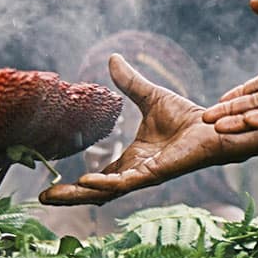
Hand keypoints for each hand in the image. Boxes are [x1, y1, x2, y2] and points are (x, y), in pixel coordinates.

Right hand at [41, 56, 224, 205]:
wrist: (214, 126)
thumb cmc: (188, 118)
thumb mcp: (150, 96)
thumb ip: (130, 83)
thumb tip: (113, 58)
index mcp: (132, 162)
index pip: (98, 179)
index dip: (75, 185)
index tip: (49, 188)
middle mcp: (135, 173)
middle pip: (96, 192)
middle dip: (70, 197)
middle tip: (43, 199)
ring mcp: (144, 176)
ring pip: (105, 192)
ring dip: (79, 195)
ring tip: (55, 196)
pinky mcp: (155, 174)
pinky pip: (126, 182)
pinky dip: (104, 183)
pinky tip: (86, 182)